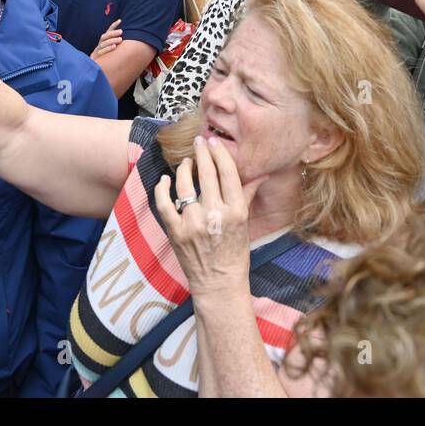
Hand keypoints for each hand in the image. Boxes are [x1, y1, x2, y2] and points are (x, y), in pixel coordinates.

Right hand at [90, 19, 123, 62]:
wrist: (94, 63)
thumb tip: (126, 36)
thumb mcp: (110, 46)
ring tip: (120, 39)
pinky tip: (114, 47)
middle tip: (121, 31)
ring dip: (112, 40)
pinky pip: (102, 51)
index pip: (109, 31)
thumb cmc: (106, 54)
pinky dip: (108, 49)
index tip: (120, 20)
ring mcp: (98, 49)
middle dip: (113, 33)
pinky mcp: (97, 55)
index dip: (114, 25)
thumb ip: (116, 40)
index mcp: (104, 40)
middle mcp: (101, 43)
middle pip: (106, 36)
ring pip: (104, 43)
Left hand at [154, 135, 265, 297]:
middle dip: (202, 153)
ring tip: (187, 162)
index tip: (214, 142)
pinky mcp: (175, 232)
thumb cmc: (235, 254)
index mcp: (235, 211)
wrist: (218, 284)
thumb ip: (247, 195)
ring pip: (184, 185)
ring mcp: (192, 224)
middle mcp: (214, 215)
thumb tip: (261, 173)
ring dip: (184, 169)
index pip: (227, 173)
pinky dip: (162, 189)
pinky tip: (165, 179)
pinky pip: (164, 204)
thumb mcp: (245, 223)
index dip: (219, 153)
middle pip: (206, 174)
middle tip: (199, 141)